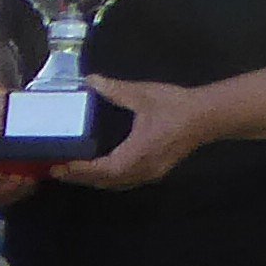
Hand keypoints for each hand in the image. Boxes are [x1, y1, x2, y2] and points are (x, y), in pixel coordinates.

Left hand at [50, 76, 213, 189]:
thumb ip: (115, 90)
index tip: (59, 168)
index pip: (102, 170)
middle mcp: (142, 169)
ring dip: (95, 181)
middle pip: (105, 182)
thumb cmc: (176, 106)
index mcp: (137, 153)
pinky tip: (100, 171)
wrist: (208, 116)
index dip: (80, 171)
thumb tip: (90, 80)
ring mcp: (151, 173)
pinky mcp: (156, 171)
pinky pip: (127, 181)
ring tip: (73, 172)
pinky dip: (109, 179)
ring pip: (116, 184)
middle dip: (81, 178)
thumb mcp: (142, 95)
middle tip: (57, 170)